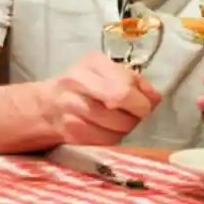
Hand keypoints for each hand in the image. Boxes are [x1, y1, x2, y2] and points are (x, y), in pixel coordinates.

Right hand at [42, 52, 161, 145]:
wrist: (47, 106)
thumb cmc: (84, 86)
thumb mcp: (106, 71)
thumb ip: (133, 80)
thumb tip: (155, 98)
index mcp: (92, 63)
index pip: (124, 86)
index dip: (142, 100)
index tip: (145, 103)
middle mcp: (77, 82)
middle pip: (120, 104)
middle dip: (135, 114)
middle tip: (135, 115)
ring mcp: (72, 108)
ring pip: (116, 126)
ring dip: (126, 127)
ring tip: (120, 121)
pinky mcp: (72, 132)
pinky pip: (105, 141)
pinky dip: (113, 138)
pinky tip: (108, 130)